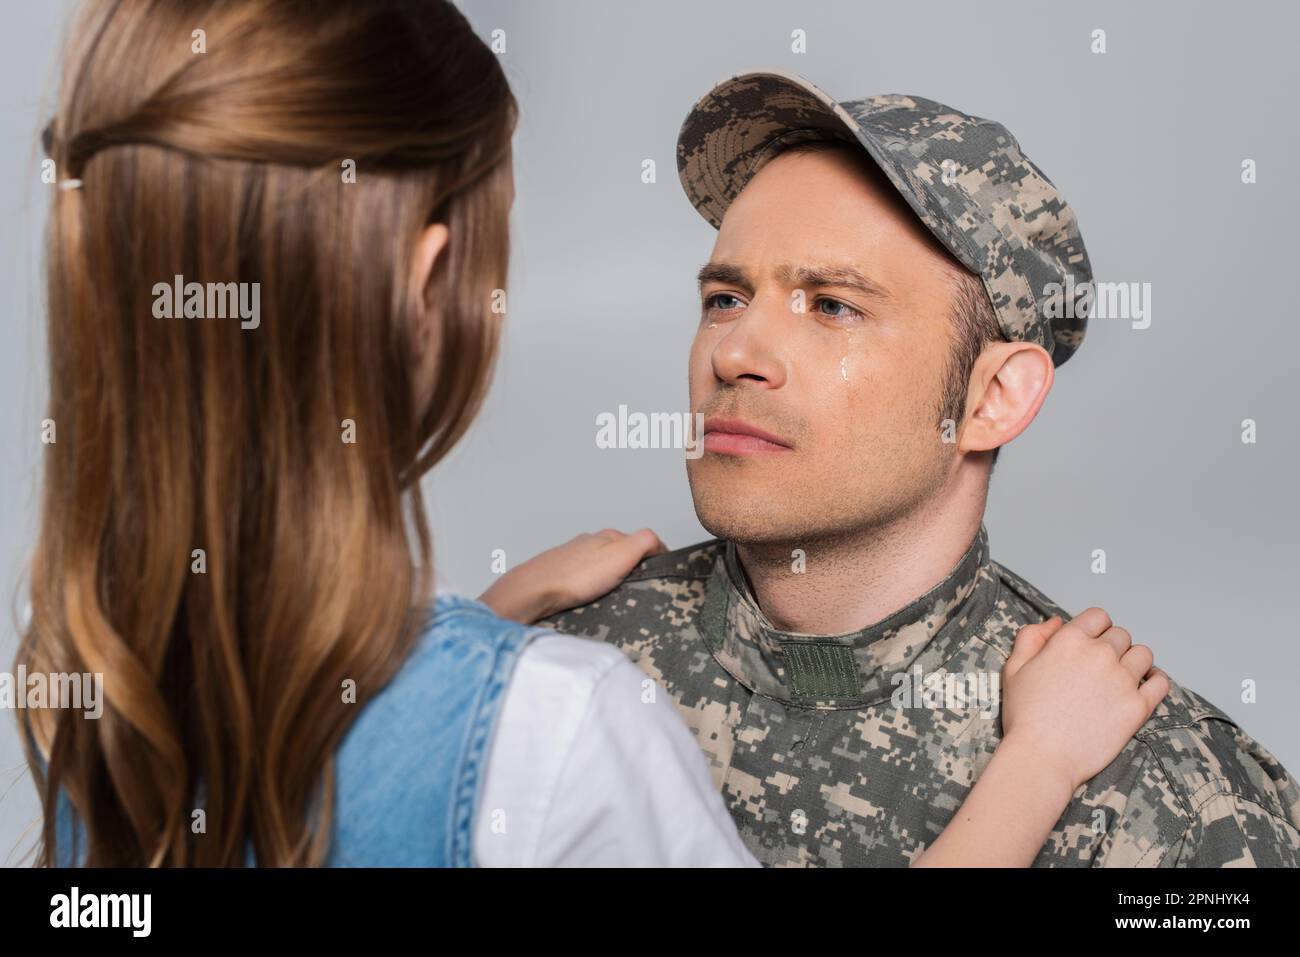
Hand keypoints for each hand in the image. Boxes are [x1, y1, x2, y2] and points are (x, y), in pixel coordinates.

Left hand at [478, 528, 666, 623]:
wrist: (535, 592)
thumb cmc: (576, 576)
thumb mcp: (621, 553)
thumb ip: (645, 542)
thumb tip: (659, 544)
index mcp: (608, 537)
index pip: (641, 543)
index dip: (655, 559)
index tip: (660, 578)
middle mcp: (589, 544)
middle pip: (621, 555)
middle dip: (632, 572)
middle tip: (638, 592)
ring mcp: (574, 559)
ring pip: (602, 569)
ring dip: (612, 582)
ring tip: (615, 600)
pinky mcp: (561, 577)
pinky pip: (586, 582)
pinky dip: (593, 590)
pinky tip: (592, 601)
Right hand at [999, 607, 1169, 796]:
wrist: (1041, 756)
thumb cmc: (1025, 715)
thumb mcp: (1014, 668)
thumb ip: (1032, 637)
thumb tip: (1056, 623)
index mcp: (1069, 640)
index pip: (1098, 616)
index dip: (1094, 628)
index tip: (1090, 643)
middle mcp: (1099, 654)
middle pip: (1121, 635)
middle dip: (1112, 646)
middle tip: (1100, 667)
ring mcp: (1122, 680)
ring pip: (1143, 654)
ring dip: (1134, 661)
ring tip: (1121, 677)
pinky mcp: (1138, 706)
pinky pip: (1161, 683)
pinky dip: (1155, 681)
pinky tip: (1144, 686)